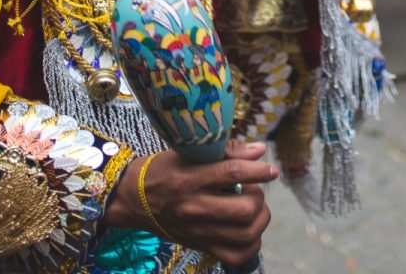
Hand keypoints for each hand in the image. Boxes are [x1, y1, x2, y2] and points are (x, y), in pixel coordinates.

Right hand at [104, 141, 276, 265]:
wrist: (135, 200)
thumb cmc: (164, 170)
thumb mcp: (189, 152)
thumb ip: (226, 150)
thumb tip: (259, 152)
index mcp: (190, 179)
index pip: (232, 173)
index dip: (258, 171)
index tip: (270, 170)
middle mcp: (194, 208)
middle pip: (244, 210)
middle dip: (258, 197)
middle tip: (252, 189)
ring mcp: (198, 231)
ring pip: (246, 234)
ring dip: (260, 219)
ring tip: (252, 207)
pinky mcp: (201, 246)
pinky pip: (237, 256)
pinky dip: (251, 243)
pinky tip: (248, 227)